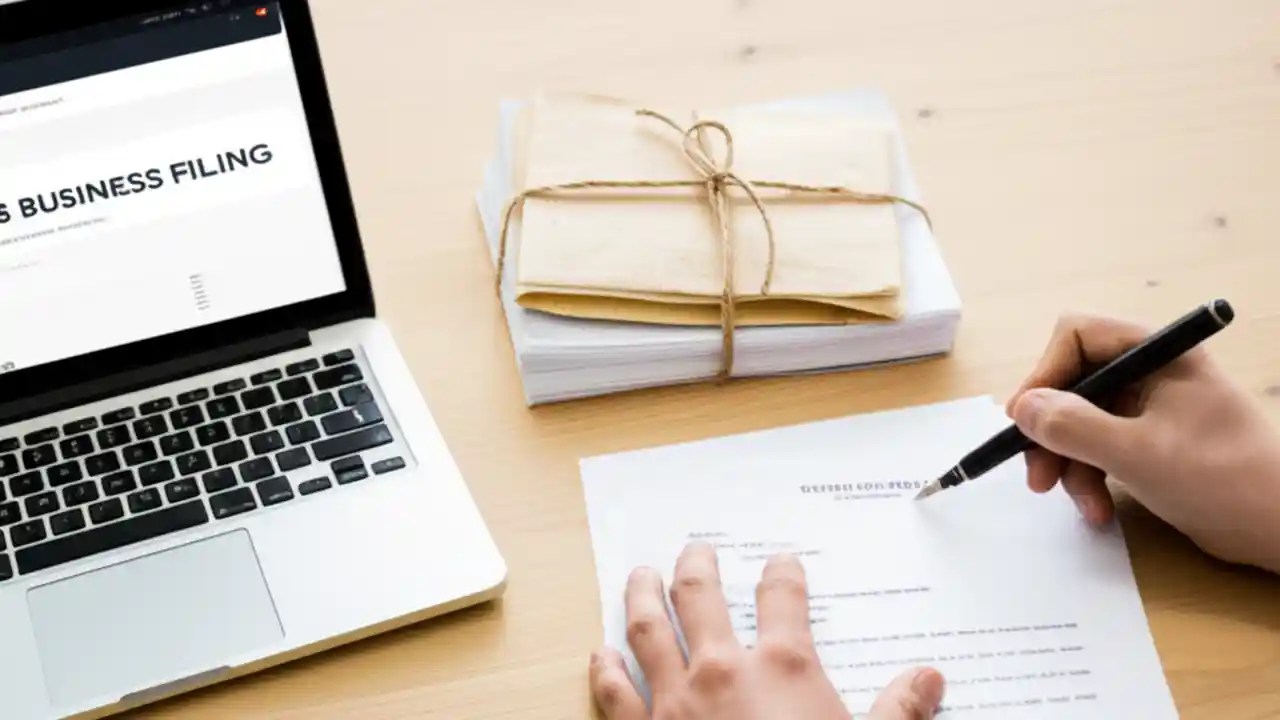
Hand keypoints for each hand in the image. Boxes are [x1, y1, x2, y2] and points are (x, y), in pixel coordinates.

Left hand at [589, 542, 944, 718]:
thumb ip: (899, 711)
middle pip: (699, 595)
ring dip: (641, 595)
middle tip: (696, 548)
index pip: (782, 598)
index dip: (782, 573)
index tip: (781, 561)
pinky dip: (606, 669)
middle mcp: (722, 670)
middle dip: (697, 565)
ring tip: (640, 574)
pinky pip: (615, 693)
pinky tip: (601, 653)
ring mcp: (675, 700)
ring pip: (647, 628)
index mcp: (783, 667)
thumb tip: (930, 678)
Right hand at [1008, 313, 1279, 572]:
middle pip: (1073, 383)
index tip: (1027, 421)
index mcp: (1158, 353)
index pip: (1078, 337)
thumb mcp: (1138, 454)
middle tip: (1037, 475)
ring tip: (1079, 503)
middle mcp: (1152, 372)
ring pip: (1081, 421)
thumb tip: (1022, 409)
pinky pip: (1100, 448)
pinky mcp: (1152, 442)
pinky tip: (1098, 509)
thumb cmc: (1223, 480)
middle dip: (1052, 432)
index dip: (1045, 374)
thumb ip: (1074, 427)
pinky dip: (1090, 477)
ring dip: (1069, 463)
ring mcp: (1152, 408)